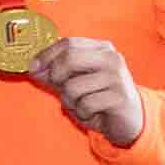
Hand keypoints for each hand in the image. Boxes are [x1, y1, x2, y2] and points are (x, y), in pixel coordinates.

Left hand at [30, 32, 146, 148]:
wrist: (131, 121)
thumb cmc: (99, 99)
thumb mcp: (75, 82)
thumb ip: (55, 73)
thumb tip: (34, 68)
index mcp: (101, 49)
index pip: (68, 43)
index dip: (46, 55)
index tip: (33, 68)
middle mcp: (111, 58)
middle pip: (69, 58)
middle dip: (56, 76)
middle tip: (60, 89)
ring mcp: (117, 77)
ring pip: (73, 86)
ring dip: (70, 102)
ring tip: (83, 105)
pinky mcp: (120, 97)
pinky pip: (85, 104)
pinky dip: (83, 113)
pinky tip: (94, 113)